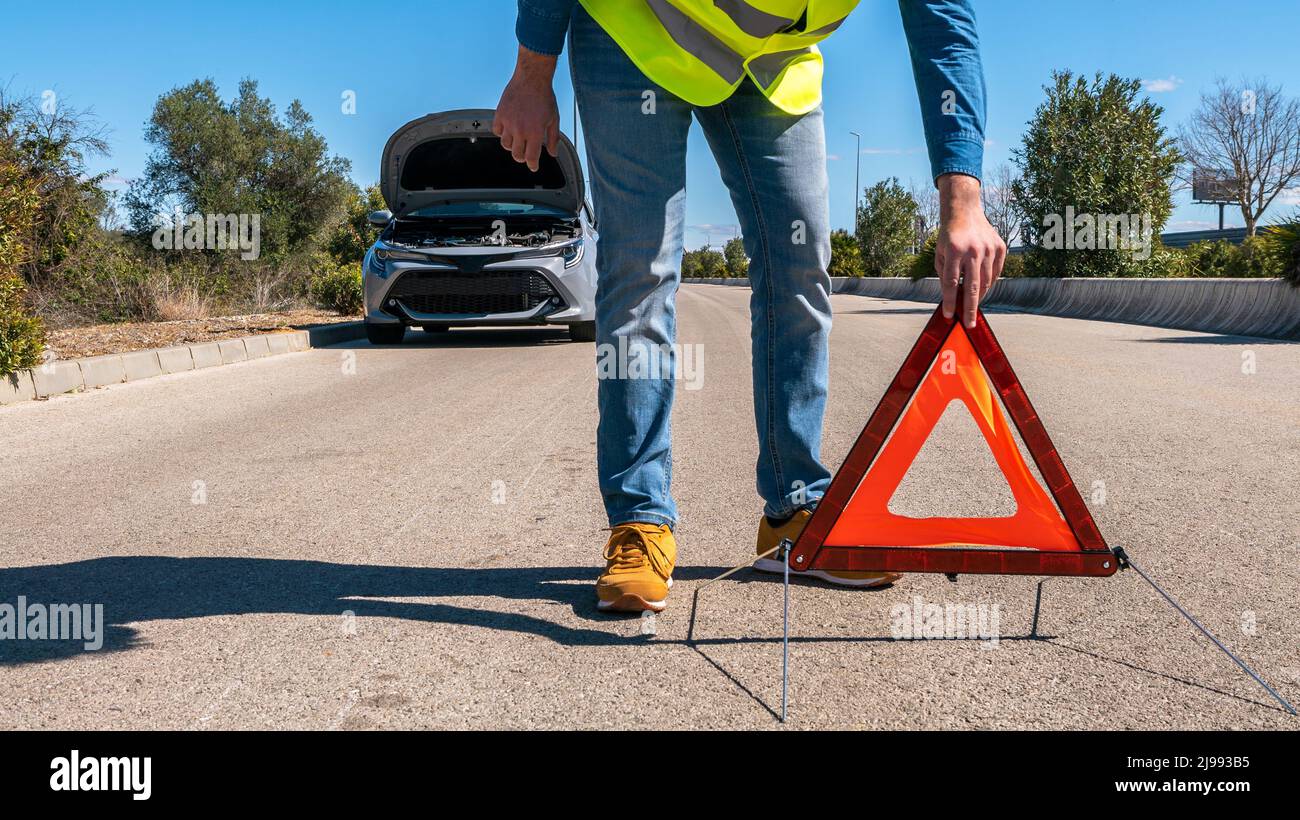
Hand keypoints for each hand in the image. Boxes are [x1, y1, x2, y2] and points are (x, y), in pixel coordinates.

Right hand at [493, 46, 560, 171]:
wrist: (532, 78)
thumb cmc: (544, 97)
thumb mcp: (554, 119)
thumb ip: (554, 138)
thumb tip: (553, 153)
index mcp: (535, 132)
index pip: (531, 157)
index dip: (532, 165)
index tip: (533, 167)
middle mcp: (521, 129)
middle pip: (517, 154)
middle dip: (522, 158)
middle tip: (525, 155)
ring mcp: (509, 122)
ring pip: (505, 145)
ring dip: (512, 146)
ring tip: (517, 141)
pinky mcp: (500, 114)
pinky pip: (496, 131)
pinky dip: (501, 133)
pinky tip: (508, 130)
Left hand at [935, 173, 1006, 327]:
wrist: (964, 211)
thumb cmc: (948, 236)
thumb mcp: (939, 253)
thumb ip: (945, 274)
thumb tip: (952, 298)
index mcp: (954, 251)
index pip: (951, 283)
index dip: (950, 301)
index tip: (949, 316)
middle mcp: (973, 250)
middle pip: (972, 286)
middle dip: (970, 308)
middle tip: (969, 324)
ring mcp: (989, 248)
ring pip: (986, 281)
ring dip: (980, 296)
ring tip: (973, 305)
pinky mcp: (1000, 247)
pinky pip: (996, 272)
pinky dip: (989, 282)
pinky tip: (982, 287)